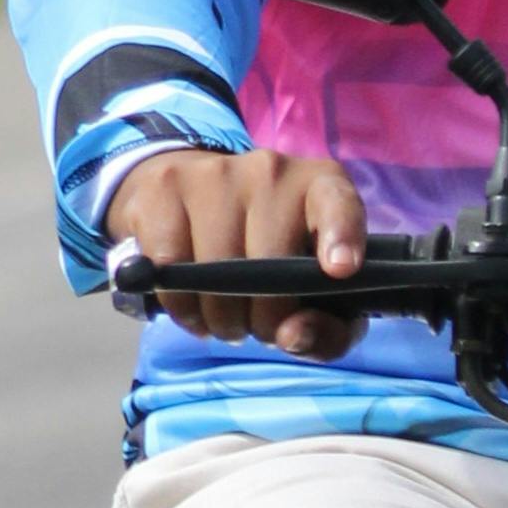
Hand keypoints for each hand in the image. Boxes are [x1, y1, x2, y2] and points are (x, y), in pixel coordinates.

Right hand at [104, 146, 368, 354]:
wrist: (191, 195)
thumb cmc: (269, 254)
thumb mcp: (315, 294)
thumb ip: (327, 331)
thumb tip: (292, 336)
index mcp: (321, 187)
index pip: (338, 203)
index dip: (342, 236)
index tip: (341, 270)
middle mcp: (271, 171)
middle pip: (267, 265)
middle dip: (263, 318)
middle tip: (257, 325)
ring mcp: (214, 173)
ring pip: (214, 270)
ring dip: (220, 317)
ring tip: (225, 317)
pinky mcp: (165, 186)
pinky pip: (169, 267)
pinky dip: (181, 304)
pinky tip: (192, 305)